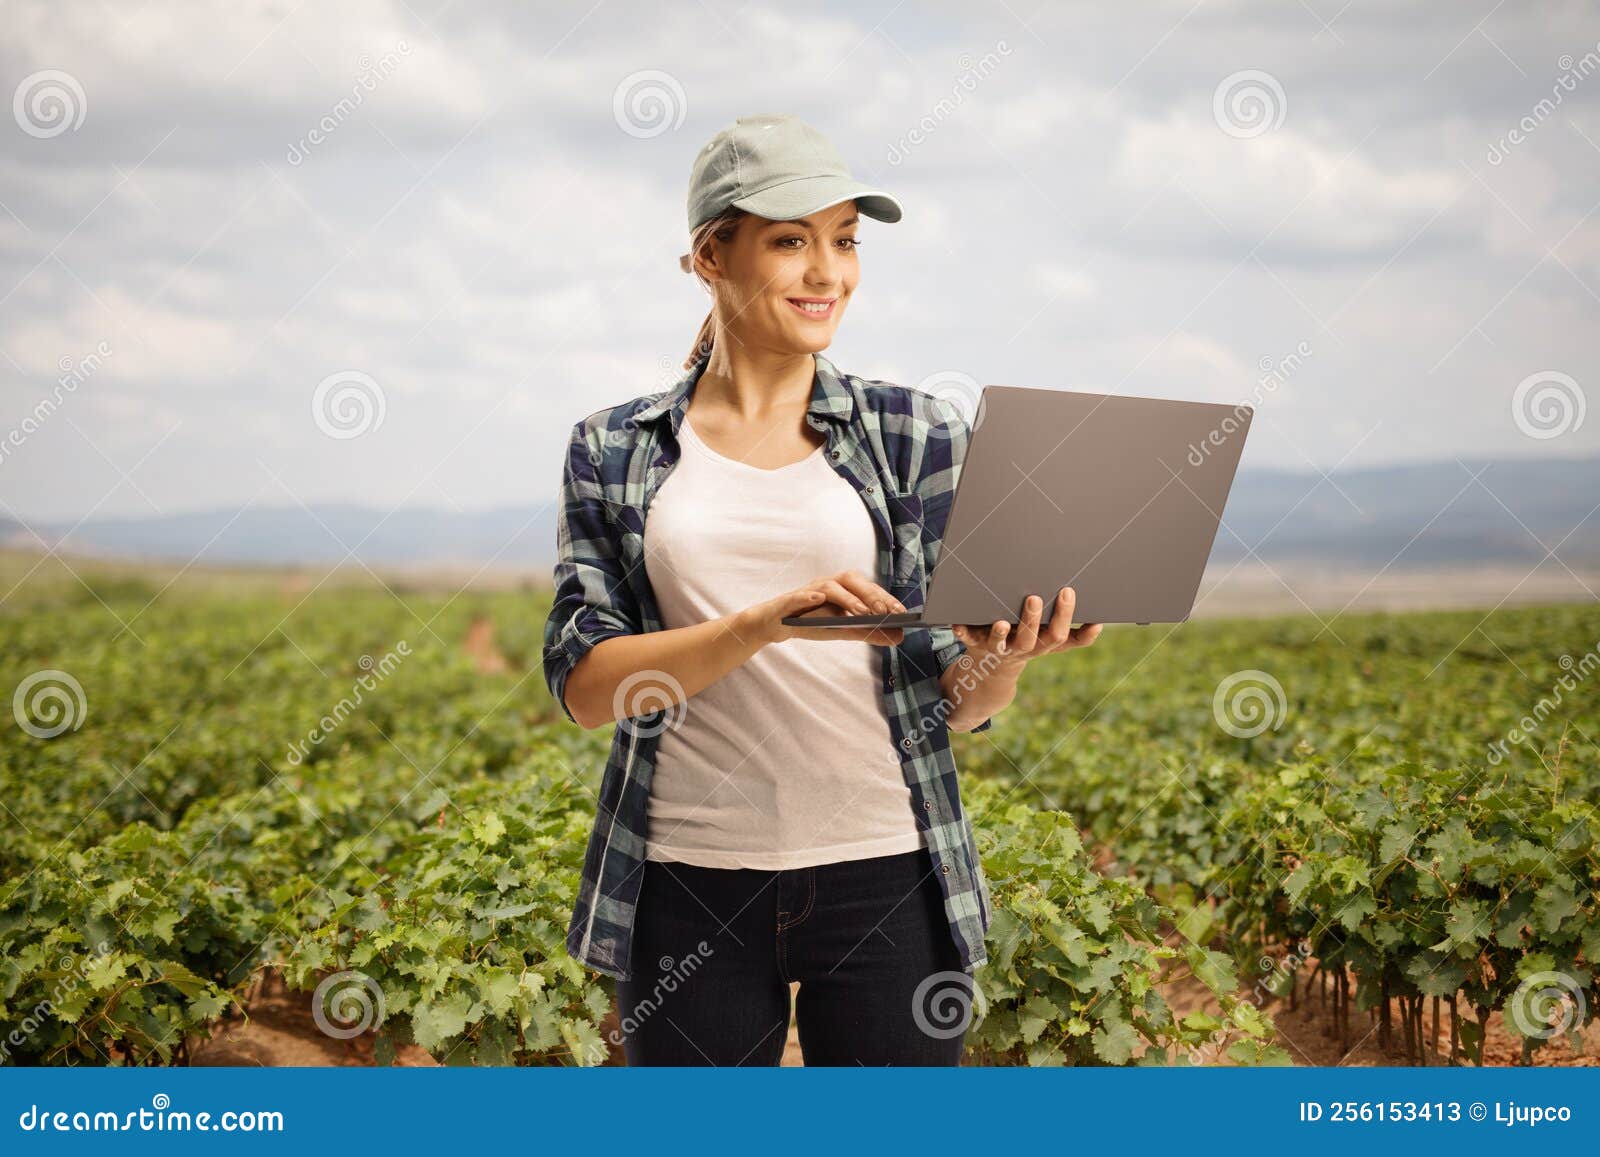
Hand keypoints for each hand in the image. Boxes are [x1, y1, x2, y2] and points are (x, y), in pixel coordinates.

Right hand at [743, 569, 906, 647]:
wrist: (778, 624)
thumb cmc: (813, 621)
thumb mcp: (844, 629)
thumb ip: (870, 632)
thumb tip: (899, 637)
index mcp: (845, 588)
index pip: (868, 589)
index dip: (885, 599)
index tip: (902, 613)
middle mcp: (830, 583)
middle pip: (853, 581)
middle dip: (870, 595)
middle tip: (885, 612)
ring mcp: (810, 589)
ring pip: (830, 586)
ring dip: (847, 598)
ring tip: (861, 612)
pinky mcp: (791, 598)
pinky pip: (800, 595)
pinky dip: (809, 596)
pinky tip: (818, 598)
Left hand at [952, 586, 1102, 671]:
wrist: (992, 670)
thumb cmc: (1028, 644)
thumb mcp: (1052, 643)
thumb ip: (1076, 637)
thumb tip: (1099, 623)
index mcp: (1042, 644)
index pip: (1058, 635)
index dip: (1065, 616)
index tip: (1068, 591)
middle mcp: (1020, 647)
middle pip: (1029, 638)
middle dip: (1032, 620)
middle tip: (1035, 598)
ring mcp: (996, 646)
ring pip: (999, 642)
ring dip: (999, 633)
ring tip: (1001, 621)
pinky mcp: (974, 642)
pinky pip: (966, 638)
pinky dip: (961, 631)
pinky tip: (956, 624)